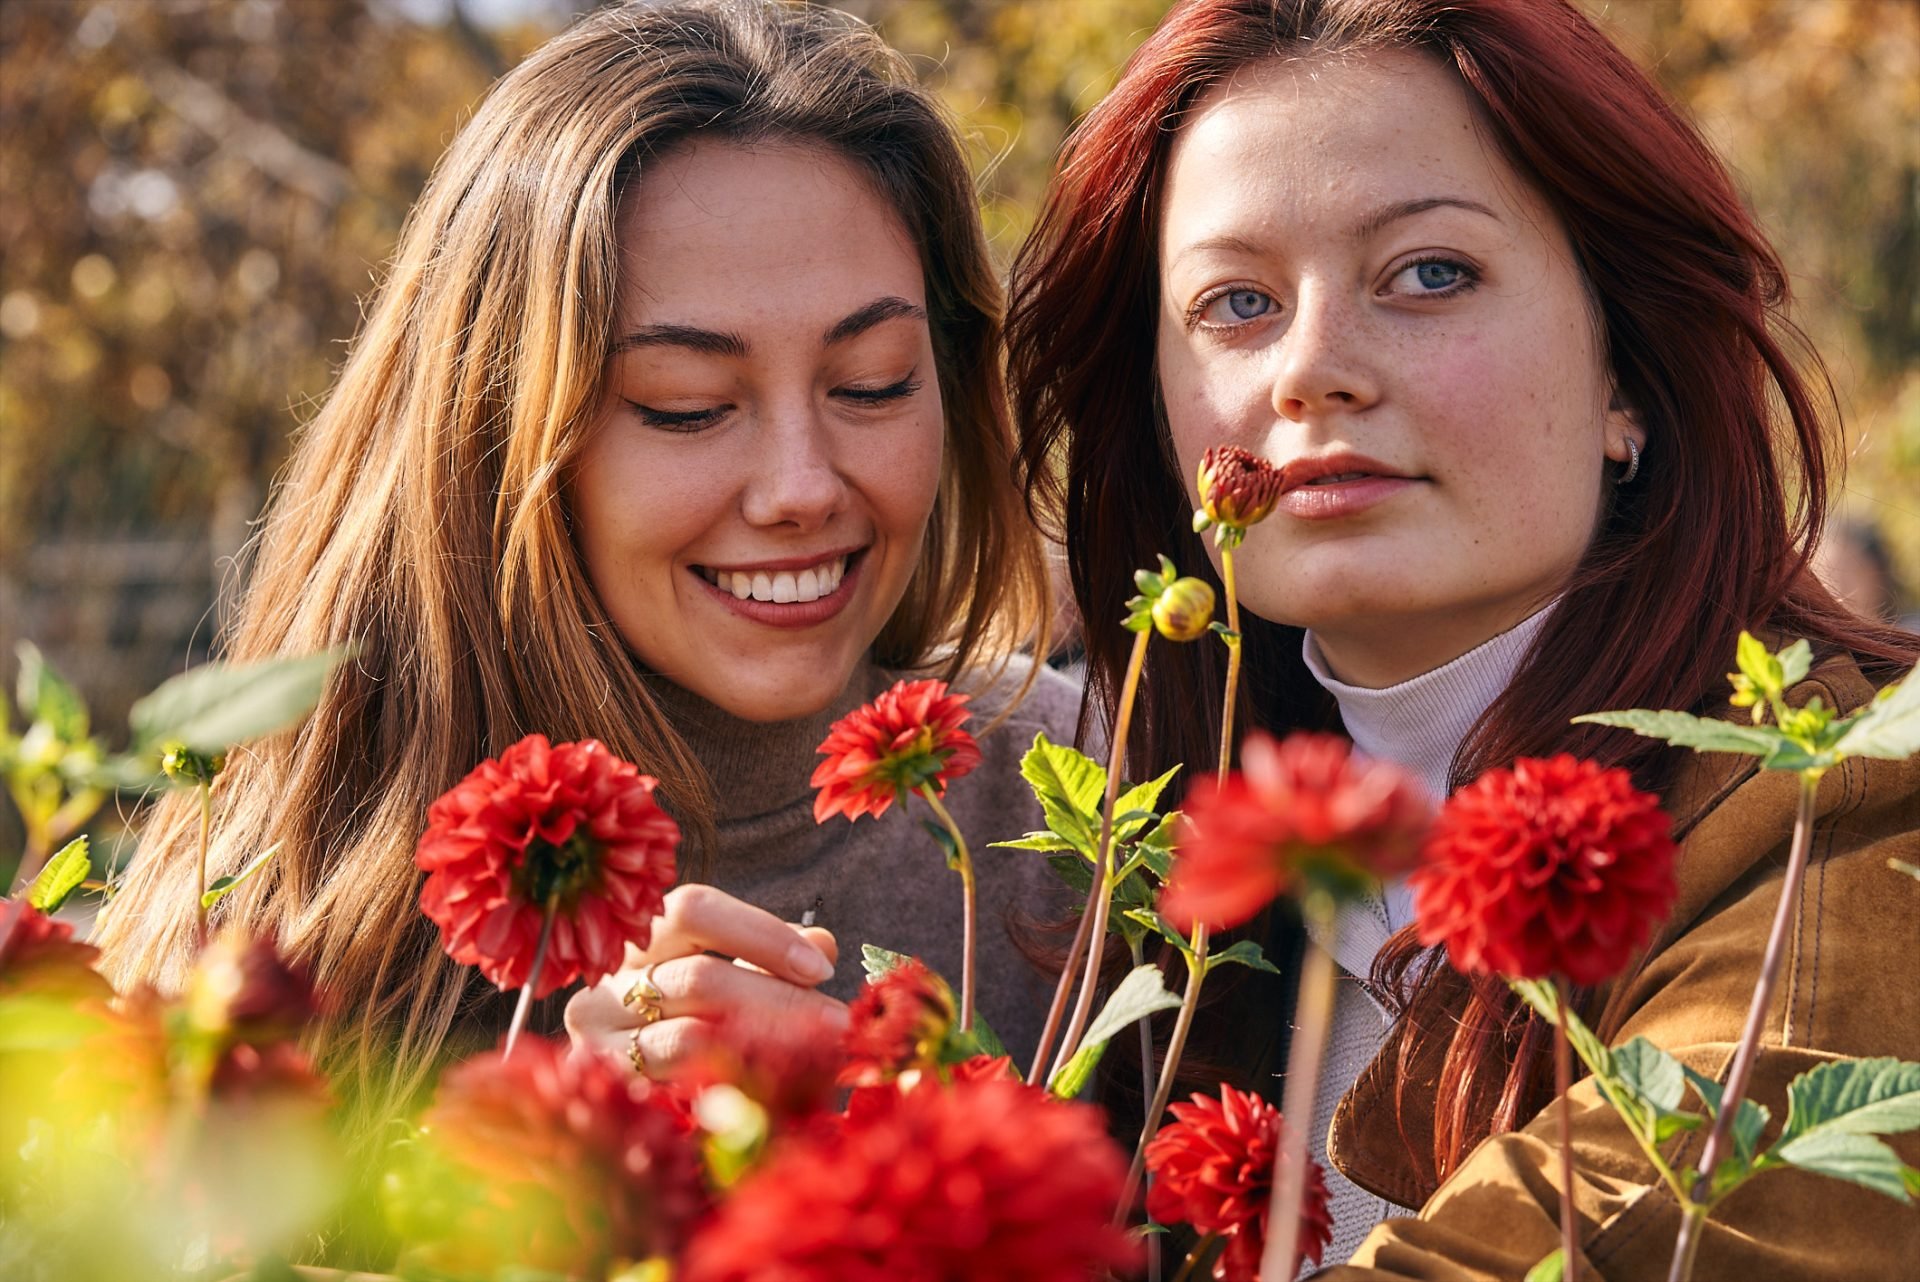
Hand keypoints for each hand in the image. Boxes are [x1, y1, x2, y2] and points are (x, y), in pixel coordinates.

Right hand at [564, 882, 844, 1077]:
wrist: (628, 1100)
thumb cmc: (693, 1020)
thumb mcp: (735, 976)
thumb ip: (774, 956)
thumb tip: (822, 946)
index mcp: (646, 937)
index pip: (694, 910)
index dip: (761, 935)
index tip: (821, 970)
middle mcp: (611, 977)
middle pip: (699, 978)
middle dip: (779, 1000)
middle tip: (837, 1023)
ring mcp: (600, 1032)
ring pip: (690, 1035)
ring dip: (765, 1045)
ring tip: (816, 1057)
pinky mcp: (608, 1083)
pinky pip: (678, 1083)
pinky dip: (732, 1080)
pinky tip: (770, 1088)